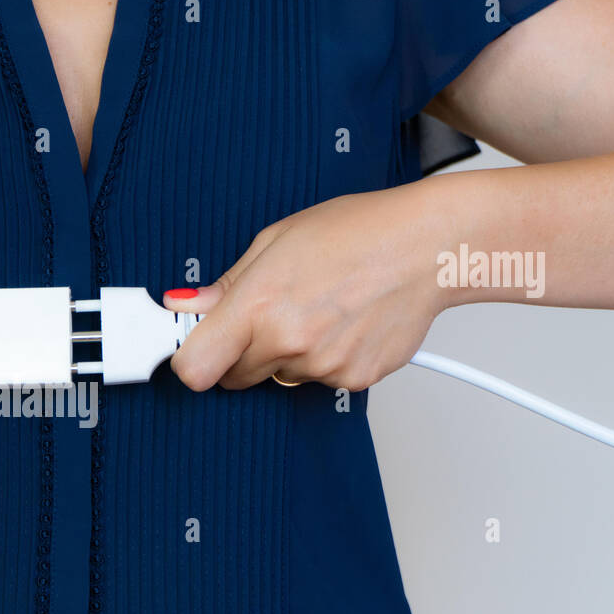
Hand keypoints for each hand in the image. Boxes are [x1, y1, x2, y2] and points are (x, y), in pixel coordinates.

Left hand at [164, 185, 449, 392]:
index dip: (190, 361)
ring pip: (279, 379)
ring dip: (286, 356)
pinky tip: (343, 324)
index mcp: (259, 304)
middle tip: (266, 317)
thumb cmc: (358, 232)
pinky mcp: (355, 380)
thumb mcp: (276, 241)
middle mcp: (289, 341)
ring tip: (317, 310)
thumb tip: (185, 305)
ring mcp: (324, 366)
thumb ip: (226, 285)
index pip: (195, 368)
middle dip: (238, 355)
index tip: (193, 349)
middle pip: (234, 378)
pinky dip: (325, 360)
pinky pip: (319, 382)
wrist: (429, 246)